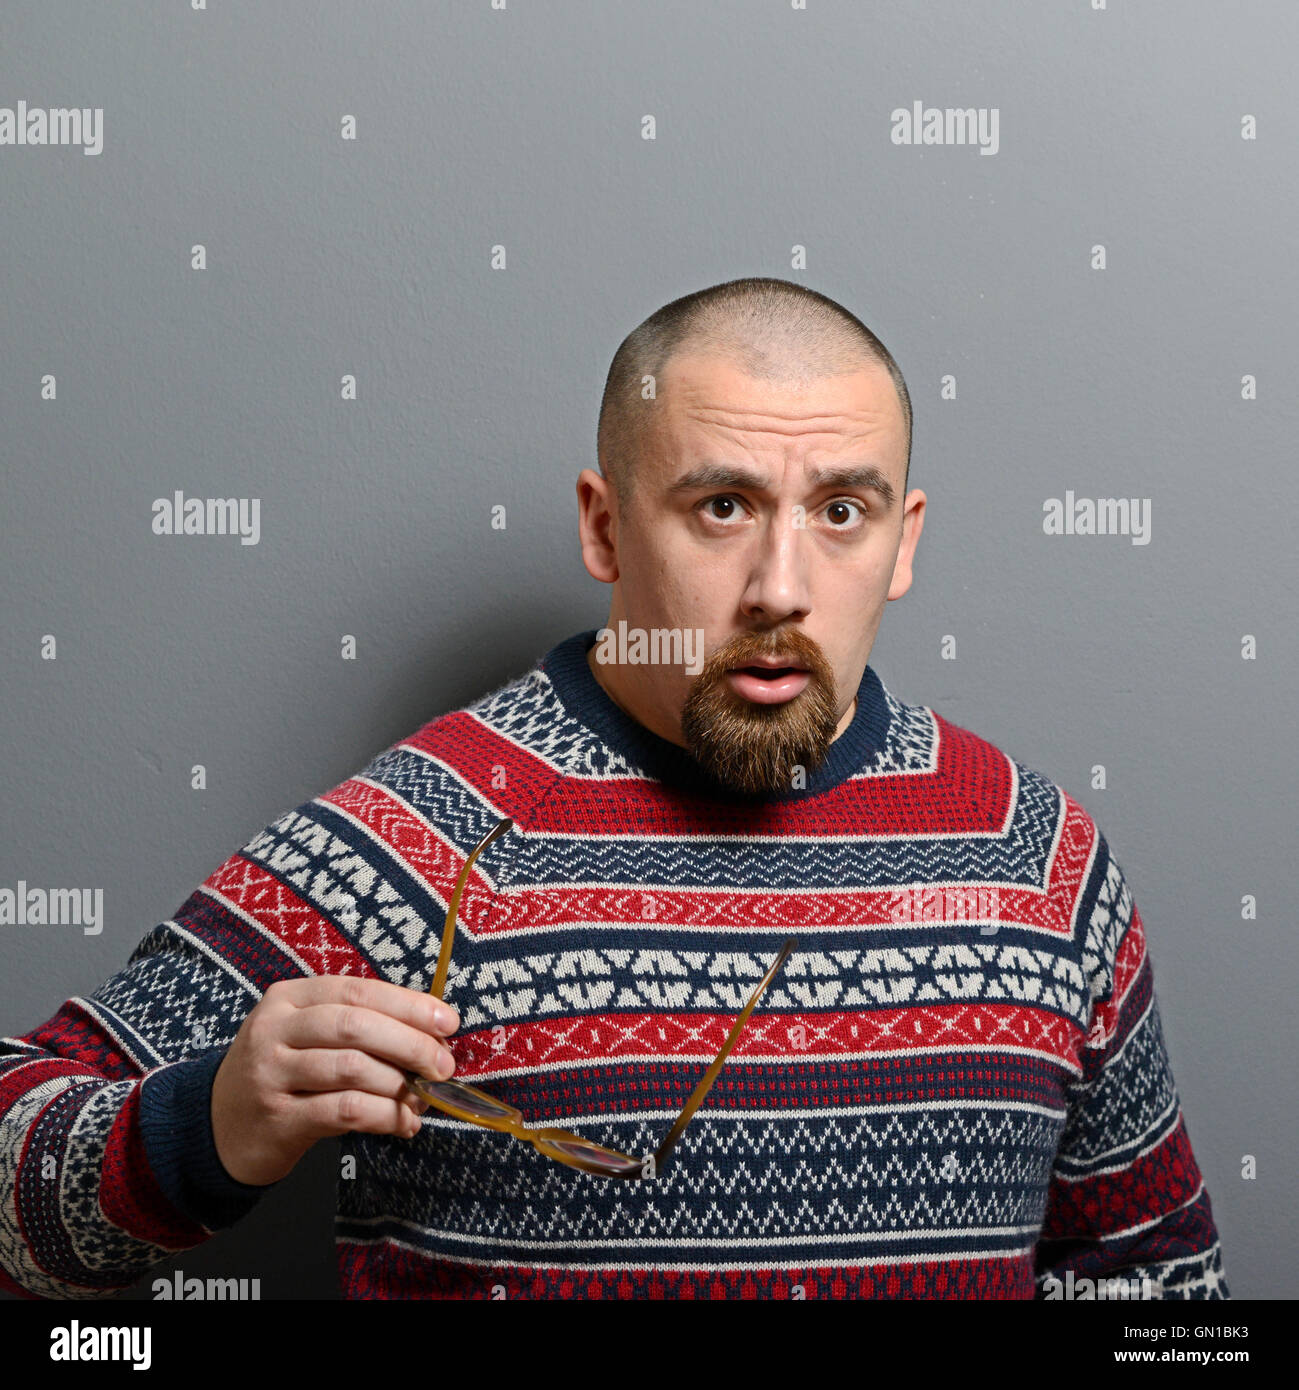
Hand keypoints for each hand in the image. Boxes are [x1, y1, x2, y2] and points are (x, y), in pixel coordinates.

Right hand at [210, 975, 459, 1185]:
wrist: (215, 1126)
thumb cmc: (280, 1074)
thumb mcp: (305, 1035)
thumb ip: (357, 1027)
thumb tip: (430, 1036)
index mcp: (290, 998)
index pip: (358, 991)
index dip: (408, 1005)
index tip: (447, 1022)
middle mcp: (276, 1029)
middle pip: (356, 1025)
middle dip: (410, 1044)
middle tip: (443, 1065)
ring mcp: (272, 1074)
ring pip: (352, 1068)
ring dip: (399, 1085)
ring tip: (423, 1099)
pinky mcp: (277, 1118)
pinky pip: (344, 1111)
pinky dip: (384, 1117)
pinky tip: (403, 1124)